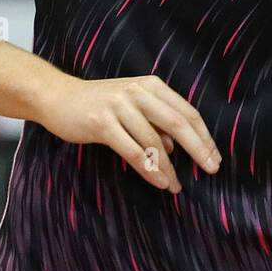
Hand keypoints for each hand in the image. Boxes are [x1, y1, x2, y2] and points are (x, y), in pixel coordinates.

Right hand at [35, 73, 220, 195]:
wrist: (57, 97)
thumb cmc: (97, 103)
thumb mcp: (131, 105)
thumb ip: (154, 122)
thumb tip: (175, 147)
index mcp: (150, 85)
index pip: (186, 111)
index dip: (203, 136)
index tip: (214, 157)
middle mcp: (137, 92)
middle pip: (178, 123)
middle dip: (198, 149)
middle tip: (212, 169)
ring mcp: (119, 106)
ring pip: (154, 142)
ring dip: (169, 167)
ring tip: (177, 185)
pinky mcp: (102, 123)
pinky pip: (133, 151)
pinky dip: (149, 169)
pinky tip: (159, 182)